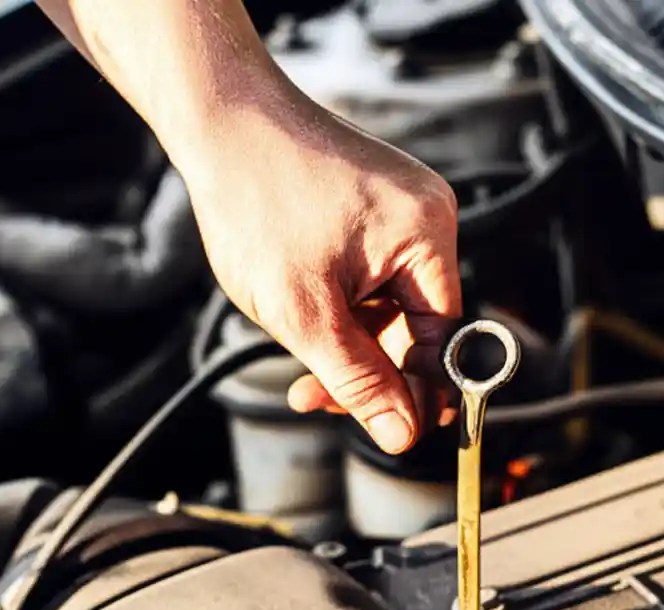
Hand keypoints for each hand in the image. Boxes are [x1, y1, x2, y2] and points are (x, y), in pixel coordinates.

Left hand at [176, 87, 461, 453]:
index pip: (442, 340)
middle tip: (315, 398)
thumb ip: (358, 380)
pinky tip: (303, 310)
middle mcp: (426, 216)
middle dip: (366, 365)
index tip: (391, 431)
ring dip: (345, 337)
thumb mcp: (304, 313)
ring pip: (387, 303)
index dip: (417, 392)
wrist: (221, 122)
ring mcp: (400, 207)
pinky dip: (340, 303)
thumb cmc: (256, 200)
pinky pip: (371, 274)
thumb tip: (402, 434)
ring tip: (294, 347)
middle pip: (415, 324)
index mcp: (426, 236)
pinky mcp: (373, 204)